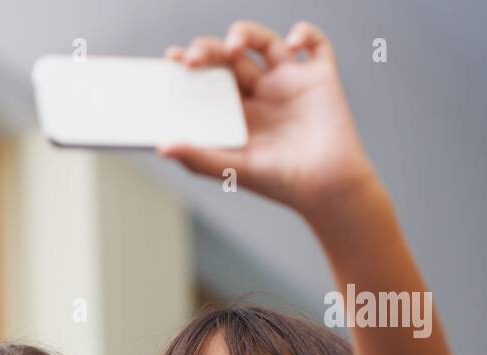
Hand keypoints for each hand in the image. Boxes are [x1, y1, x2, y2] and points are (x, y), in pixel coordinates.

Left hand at [157, 21, 378, 220]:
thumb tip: (160, 148)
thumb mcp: (231, 169)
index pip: (208, 78)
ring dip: (247, 34)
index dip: (190, 64)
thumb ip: (197, 156)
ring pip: (265, 42)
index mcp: (236, 110)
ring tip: (234, 44)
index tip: (170, 59)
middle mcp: (261, 91)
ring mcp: (289, 81)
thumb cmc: (278, 182)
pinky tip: (292, 42)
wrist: (326, 188)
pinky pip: (316, 45)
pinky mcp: (320, 77)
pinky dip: (306, 34)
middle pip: (230, 57)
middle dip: (210, 50)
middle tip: (192, 57)